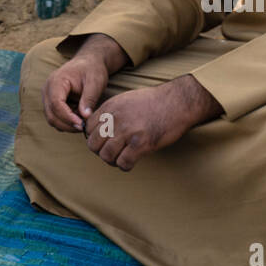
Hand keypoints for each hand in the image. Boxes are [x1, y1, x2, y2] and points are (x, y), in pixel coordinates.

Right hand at [41, 33, 129, 131]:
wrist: (88, 63)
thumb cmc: (92, 70)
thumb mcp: (95, 82)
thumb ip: (89, 99)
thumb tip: (85, 117)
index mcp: (56, 81)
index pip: (56, 104)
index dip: (67, 117)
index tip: (81, 124)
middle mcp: (47, 89)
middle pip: (51, 114)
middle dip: (67, 124)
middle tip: (84, 128)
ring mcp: (47, 97)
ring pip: (52, 118)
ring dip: (66, 125)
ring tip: (83, 122)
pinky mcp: (51, 103)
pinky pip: (55, 117)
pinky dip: (66, 122)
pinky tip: (79, 118)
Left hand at [83, 75, 221, 170]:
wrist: (178, 101)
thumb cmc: (153, 102)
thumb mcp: (125, 100)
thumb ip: (110, 113)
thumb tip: (98, 129)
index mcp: (110, 108)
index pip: (88, 129)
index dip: (95, 138)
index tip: (104, 141)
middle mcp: (115, 119)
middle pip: (93, 145)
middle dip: (101, 151)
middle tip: (112, 152)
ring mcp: (127, 132)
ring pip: (106, 156)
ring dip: (112, 160)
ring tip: (121, 158)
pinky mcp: (141, 144)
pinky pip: (123, 163)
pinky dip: (125, 166)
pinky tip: (131, 161)